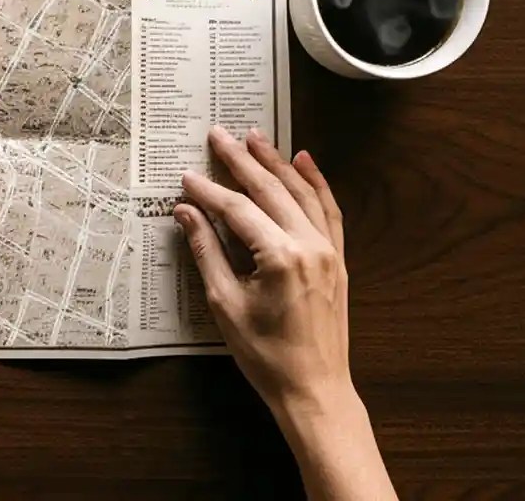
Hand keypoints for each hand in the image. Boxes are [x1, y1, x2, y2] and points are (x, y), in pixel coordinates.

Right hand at [175, 126, 395, 500]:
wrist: (314, 388)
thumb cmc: (266, 355)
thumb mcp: (225, 304)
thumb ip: (207, 252)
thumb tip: (186, 213)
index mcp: (281, 257)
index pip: (238, 210)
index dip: (209, 191)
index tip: (186, 177)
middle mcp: (310, 246)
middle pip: (272, 190)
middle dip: (242, 161)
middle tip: (219, 135)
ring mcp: (329, 251)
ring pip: (303, 193)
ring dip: (278, 162)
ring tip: (256, 138)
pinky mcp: (338, 260)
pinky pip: (329, 210)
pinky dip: (317, 183)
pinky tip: (305, 162)